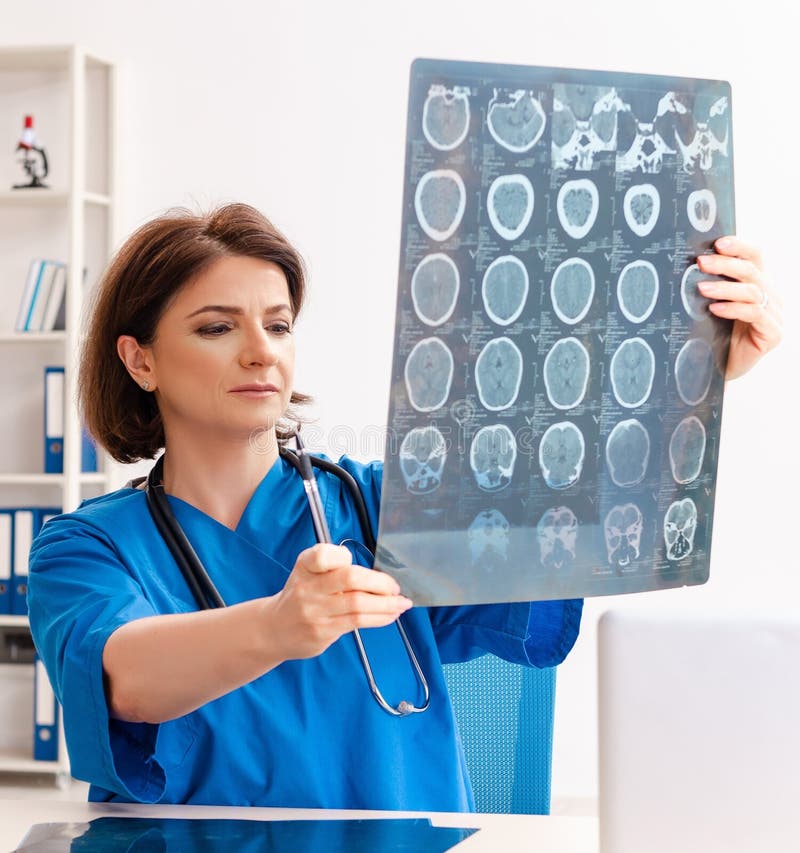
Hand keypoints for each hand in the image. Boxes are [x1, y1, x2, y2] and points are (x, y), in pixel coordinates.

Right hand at [264, 544, 411, 660]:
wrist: (274, 629)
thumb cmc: (300, 595)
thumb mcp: (307, 571)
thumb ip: (332, 564)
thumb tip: (374, 573)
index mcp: (305, 566)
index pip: (323, 555)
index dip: (341, 556)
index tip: (351, 559)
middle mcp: (308, 587)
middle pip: (350, 579)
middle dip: (379, 582)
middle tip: (395, 587)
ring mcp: (315, 611)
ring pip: (358, 604)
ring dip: (386, 604)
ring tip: (402, 603)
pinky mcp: (323, 631)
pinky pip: (357, 622)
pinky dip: (379, 618)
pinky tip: (390, 615)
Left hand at [697, 236, 782, 380]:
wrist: (717, 370)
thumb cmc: (714, 336)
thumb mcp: (713, 306)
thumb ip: (712, 285)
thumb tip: (693, 262)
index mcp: (758, 285)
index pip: (755, 257)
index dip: (740, 247)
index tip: (718, 243)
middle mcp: (771, 297)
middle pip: (752, 271)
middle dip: (725, 264)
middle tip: (701, 262)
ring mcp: (774, 315)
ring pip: (752, 291)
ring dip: (725, 287)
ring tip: (701, 288)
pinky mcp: (773, 334)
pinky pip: (755, 314)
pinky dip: (734, 308)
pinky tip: (715, 309)